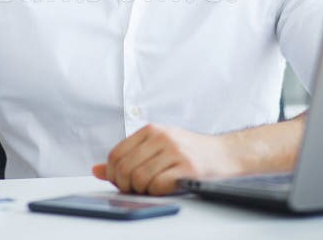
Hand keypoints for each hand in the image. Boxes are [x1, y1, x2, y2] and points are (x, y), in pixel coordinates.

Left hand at [92, 124, 241, 195]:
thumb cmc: (190, 152)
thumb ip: (128, 157)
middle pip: (124, 168)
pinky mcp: (187, 168)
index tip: (122, 182)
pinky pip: (158, 185)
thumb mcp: (157, 147)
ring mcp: (175, 151)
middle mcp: (161, 137)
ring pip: (139, 178)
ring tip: (152, 187)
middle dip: (125, 185)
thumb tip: (97, 170)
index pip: (116, 154)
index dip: (113, 174)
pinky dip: (157, 192)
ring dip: (142, 190)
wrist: (226, 154)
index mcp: (150, 130)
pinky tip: (166, 187)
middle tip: (136, 188)